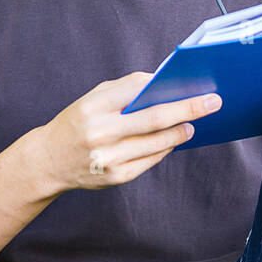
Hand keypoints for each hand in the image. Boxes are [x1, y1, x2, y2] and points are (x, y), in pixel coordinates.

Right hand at [30, 71, 219, 192]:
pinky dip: (164, 149)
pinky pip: (150, 160)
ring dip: (180, 132)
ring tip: (191, 125)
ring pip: (157, 143)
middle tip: (213, 103)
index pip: (138, 90)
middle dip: (188, 109)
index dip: (167, 87)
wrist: (48, 160)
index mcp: (93, 106)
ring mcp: (108, 158)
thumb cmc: (78, 122)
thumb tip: (165, 86)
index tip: (194, 84)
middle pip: (155, 118)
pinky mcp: (115, 177)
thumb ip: (125, 89)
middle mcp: (100, 132)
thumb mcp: (93, 98)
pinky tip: (171, 141)